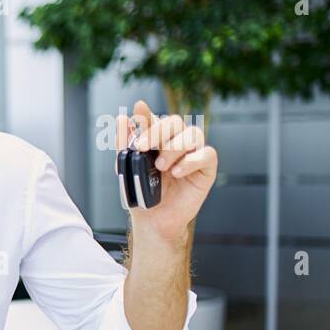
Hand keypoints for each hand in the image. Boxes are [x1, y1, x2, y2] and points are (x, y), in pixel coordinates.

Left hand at [119, 100, 217, 243]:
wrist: (153, 220)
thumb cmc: (142, 194)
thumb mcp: (128, 169)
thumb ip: (125, 144)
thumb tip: (122, 118)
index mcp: (157, 140)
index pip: (154, 120)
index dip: (146, 114)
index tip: (138, 108)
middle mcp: (177, 143)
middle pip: (175, 122)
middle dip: (157, 131)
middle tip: (142, 147)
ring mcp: (193, 154)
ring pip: (192, 134)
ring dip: (173, 147)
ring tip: (159, 166)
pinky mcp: (206, 168)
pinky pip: (207, 154)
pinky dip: (191, 160)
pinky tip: (176, 172)